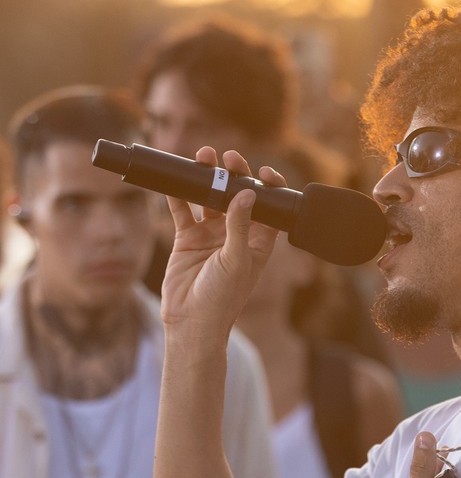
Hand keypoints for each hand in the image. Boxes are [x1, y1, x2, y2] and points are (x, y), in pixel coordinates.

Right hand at [160, 147, 282, 337]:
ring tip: (203, 157)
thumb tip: (249, 193)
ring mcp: (211, 235)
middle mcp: (237, 235)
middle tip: (228, 156)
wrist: (192, 321)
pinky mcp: (187, 238)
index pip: (269, 208)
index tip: (264, 172)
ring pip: (210, 198)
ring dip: (207, 178)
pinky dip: (178, 194)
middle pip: (238, 196)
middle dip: (234, 174)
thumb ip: (241, 226)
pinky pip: (183, 210)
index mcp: (259, 242)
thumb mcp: (236, 259)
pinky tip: (175, 179)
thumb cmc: (223, 298)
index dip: (268, 188)